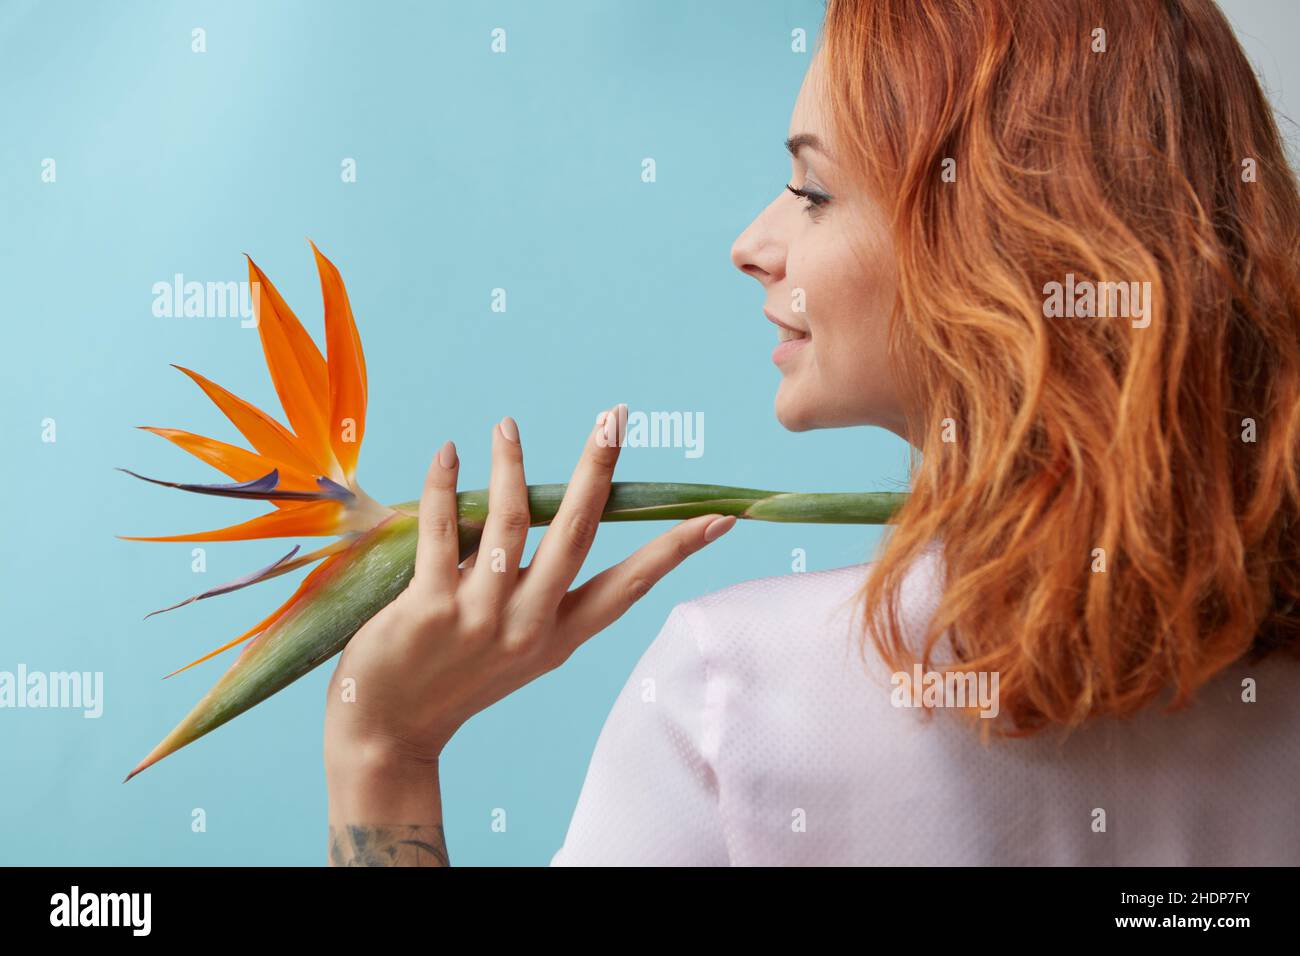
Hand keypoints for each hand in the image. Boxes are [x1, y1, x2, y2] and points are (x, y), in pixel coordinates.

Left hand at [323, 404, 735, 769]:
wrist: (389, 731)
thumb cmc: (452, 678)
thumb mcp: (513, 644)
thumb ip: (528, 586)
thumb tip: (528, 506)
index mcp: (560, 638)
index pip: (631, 585)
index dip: (675, 550)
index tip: (718, 518)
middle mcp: (529, 626)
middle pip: (576, 533)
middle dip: (598, 468)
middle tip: (615, 416)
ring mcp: (481, 616)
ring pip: (511, 522)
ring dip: (511, 464)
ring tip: (507, 426)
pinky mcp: (430, 607)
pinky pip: (442, 529)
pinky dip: (443, 485)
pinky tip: (447, 454)